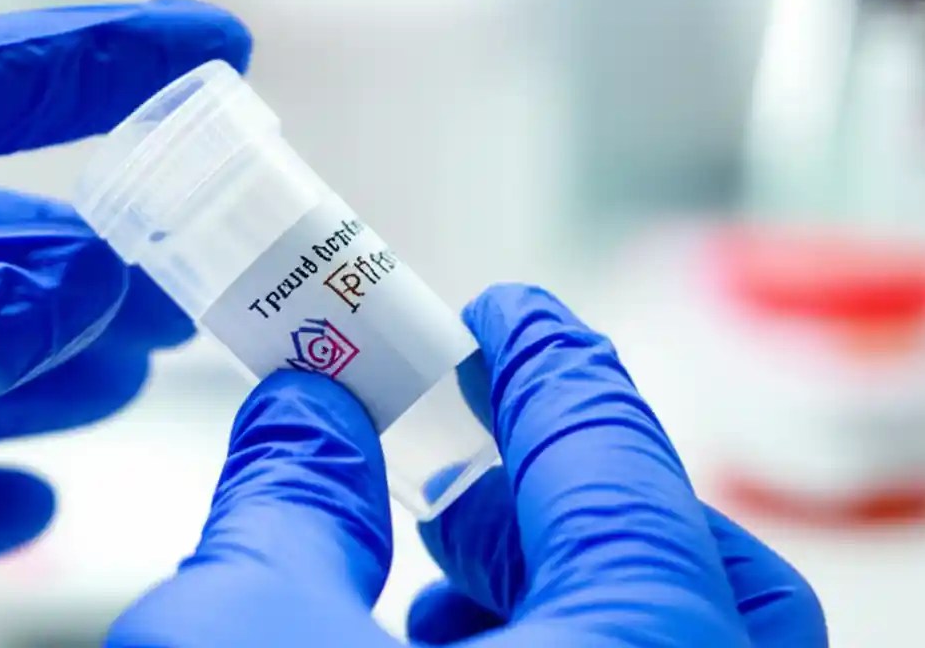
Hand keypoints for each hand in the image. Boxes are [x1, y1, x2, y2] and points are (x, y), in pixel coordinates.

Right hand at [107, 284, 827, 645]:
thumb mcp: (236, 638)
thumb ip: (280, 501)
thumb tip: (299, 411)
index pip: (610, 455)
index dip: (546, 361)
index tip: (505, 310)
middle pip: (688, 559)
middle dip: (569, 483)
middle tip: (468, 452)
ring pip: (666, 639)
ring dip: (552, 583)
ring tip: (434, 572)